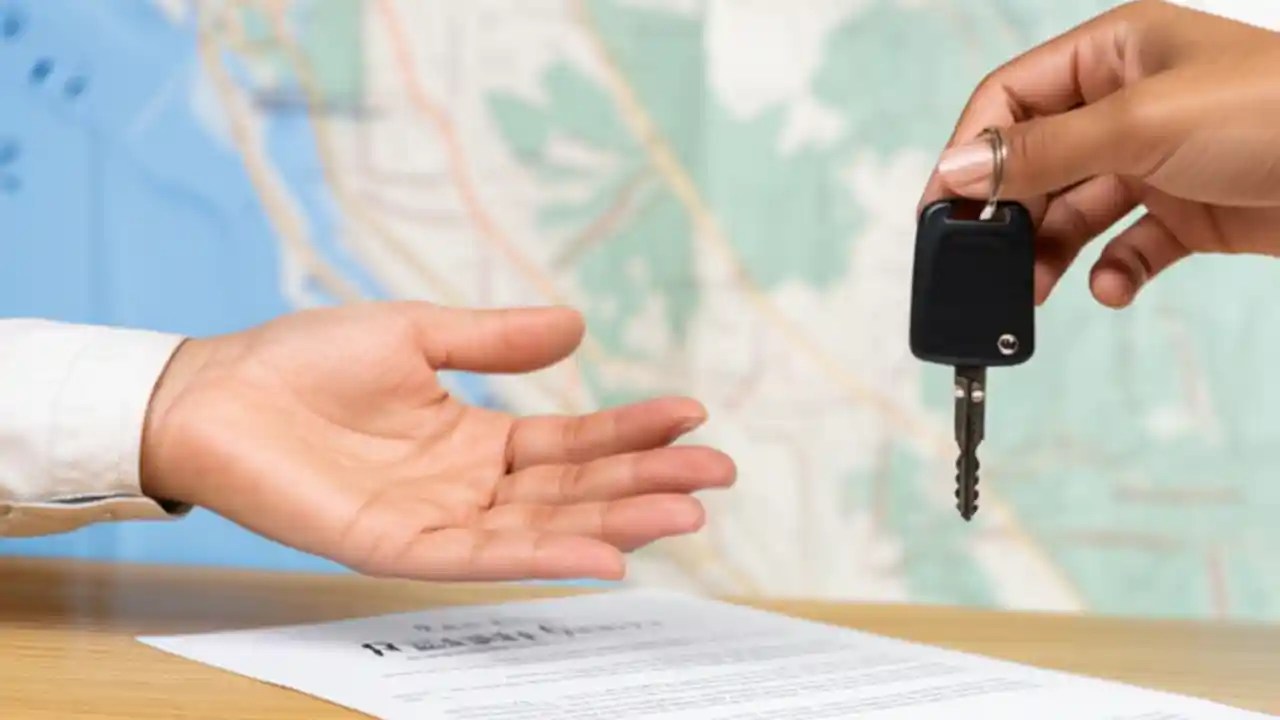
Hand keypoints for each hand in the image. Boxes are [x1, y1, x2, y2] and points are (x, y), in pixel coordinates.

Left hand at [138, 303, 733, 581]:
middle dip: (647, 482)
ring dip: (615, 522)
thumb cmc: (304, 360)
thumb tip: (580, 326)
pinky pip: (482, 561)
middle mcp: (468, 486)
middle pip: (574, 490)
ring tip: (685, 511)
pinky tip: (604, 556)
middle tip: (719, 475)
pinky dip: (544, 560)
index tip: (693, 413)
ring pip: (543, 530)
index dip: (632, 429)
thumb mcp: (416, 333)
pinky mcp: (397, 549)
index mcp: (475, 437)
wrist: (212, 393)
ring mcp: (437, 521)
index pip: (572, 440)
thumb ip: (496, 339)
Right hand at [920, 0, 1279, 308]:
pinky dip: (1111, 271)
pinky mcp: (1188, 212)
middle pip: (1037, 160)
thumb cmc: (1278, 114)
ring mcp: (1158, 159)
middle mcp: (1129, 104)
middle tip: (982, 261)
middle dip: (1009, 213)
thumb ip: (1042, 152)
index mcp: (1114, 53)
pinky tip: (1110, 286)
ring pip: (1074, 210)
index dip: (971, 148)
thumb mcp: (1142, 125)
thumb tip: (957, 171)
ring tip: (1034, 290)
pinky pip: (1127, 246)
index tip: (942, 207)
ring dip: (1049, 251)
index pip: (1011, 97)